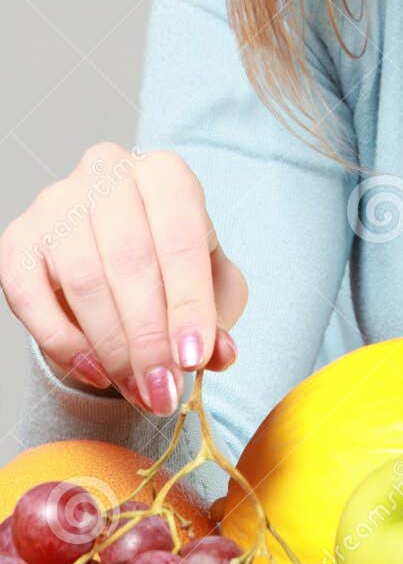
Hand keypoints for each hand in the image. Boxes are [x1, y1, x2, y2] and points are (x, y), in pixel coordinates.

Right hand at [0, 143, 248, 414]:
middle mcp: (107, 173)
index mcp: (164, 173)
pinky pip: (29, 294)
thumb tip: (221, 355)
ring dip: (112, 348)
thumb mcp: (211, 284)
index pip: (180, 238)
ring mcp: (56, 202)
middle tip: (163, 391)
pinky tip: (96, 372)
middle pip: (129, 261)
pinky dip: (63, 342)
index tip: (194, 358)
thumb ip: (219, 316)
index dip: (189, 303)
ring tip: (138, 391)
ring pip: (82, 280)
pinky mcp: (18, 238)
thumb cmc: (171, 264)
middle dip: (149, 338)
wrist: (117, 256)